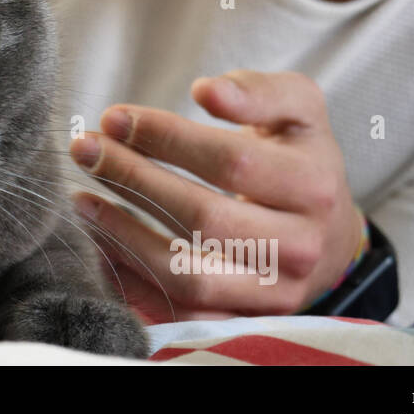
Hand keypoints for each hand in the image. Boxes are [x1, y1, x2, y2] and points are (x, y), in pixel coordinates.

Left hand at [68, 70, 364, 323]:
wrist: (331, 236)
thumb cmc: (300, 160)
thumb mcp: (299, 110)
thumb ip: (259, 91)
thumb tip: (207, 90)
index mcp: (314, 186)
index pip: (229, 161)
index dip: (166, 137)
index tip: (114, 118)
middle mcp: (299, 247)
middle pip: (203, 217)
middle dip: (133, 179)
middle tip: (85, 150)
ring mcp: (273, 294)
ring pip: (187, 274)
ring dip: (123, 235)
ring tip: (82, 200)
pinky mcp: (246, 323)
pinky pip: (179, 313)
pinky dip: (132, 282)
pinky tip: (99, 244)